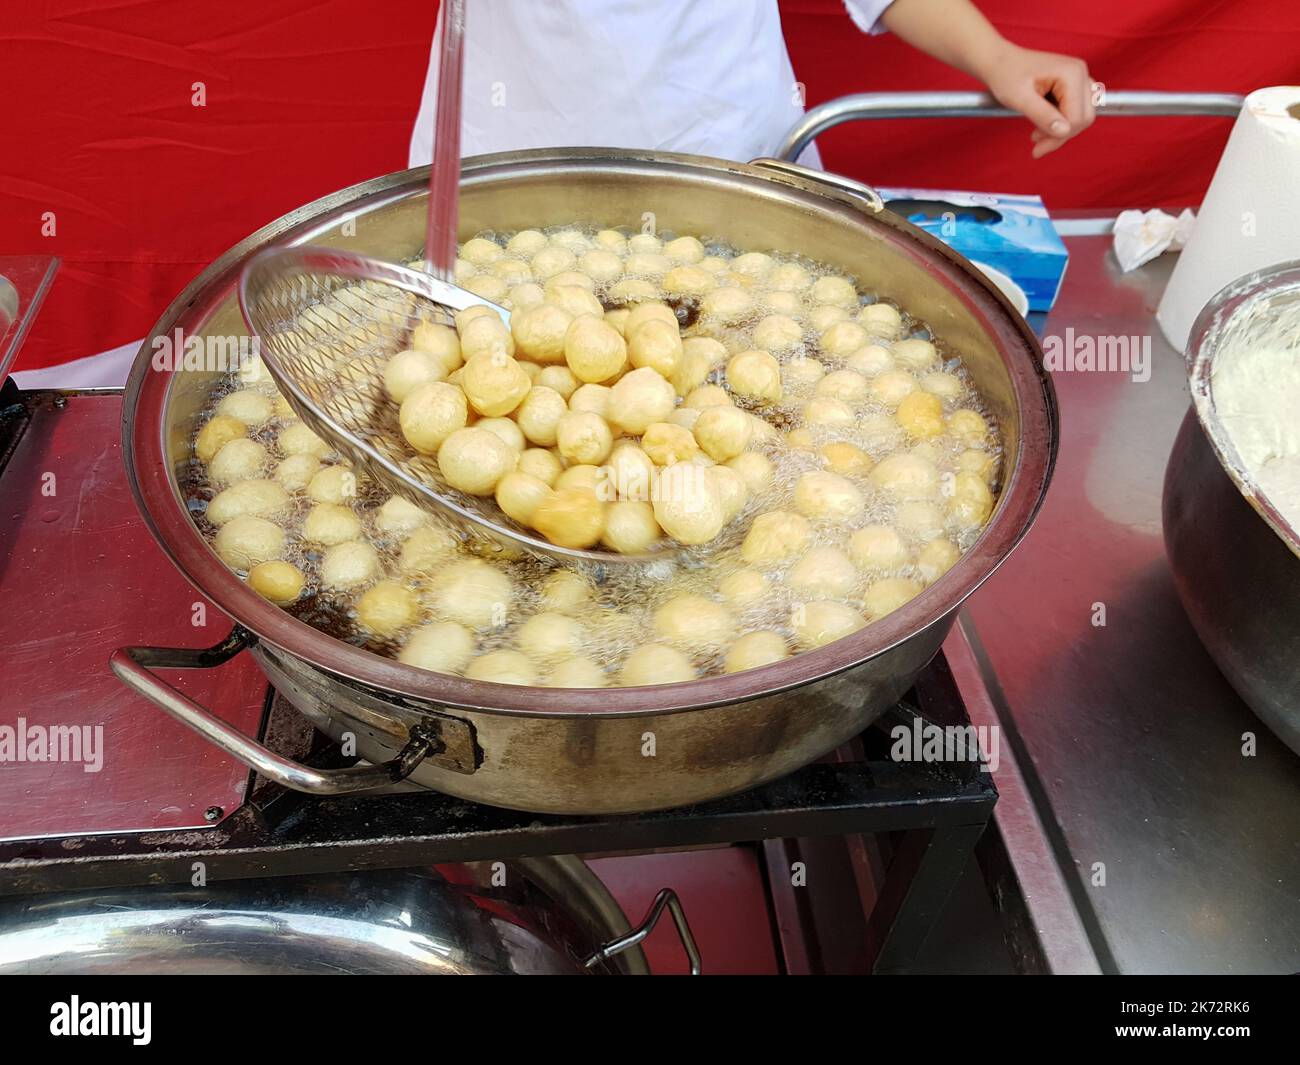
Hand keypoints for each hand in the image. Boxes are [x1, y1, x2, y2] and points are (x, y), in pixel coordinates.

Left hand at [978, 44, 1097, 157]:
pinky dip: (1061, 122)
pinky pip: (1076, 110)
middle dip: (1061, 136)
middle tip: (1036, 144)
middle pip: (1084, 118)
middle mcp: (1081, 73)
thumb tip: (1064, 131)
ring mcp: (1079, 77)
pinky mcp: (1073, 84)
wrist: (1000, 62)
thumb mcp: (1020, 99)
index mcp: (1072, 74)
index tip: (1036, 148)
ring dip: (1061, 131)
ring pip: (1082, 116)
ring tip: (1036, 136)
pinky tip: (1042, 126)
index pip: (1077, 117)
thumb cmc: (1006, 76)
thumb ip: (1042, 115)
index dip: (1058, 137)